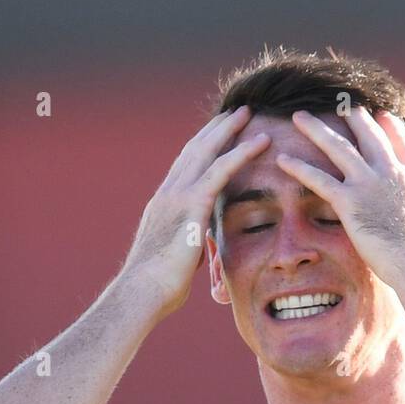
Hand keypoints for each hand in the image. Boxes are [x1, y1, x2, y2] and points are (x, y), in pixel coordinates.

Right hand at [121, 107, 270, 316]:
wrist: (144, 291)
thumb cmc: (158, 288)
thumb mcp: (176, 261)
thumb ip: (187, 246)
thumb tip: (195, 250)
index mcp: (163, 205)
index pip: (185, 167)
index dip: (202, 148)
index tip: (217, 134)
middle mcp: (168, 192)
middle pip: (195, 149)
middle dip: (215, 129)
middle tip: (234, 112)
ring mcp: (177, 195)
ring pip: (207, 151)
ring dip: (229, 129)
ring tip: (248, 113)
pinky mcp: (191, 204)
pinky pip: (221, 170)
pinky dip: (242, 152)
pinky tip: (260, 142)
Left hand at [275, 106, 404, 289]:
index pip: (399, 142)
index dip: (387, 127)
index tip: (379, 114)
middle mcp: (391, 172)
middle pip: (367, 134)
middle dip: (352, 117)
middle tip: (339, 105)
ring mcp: (369, 183)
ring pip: (338, 147)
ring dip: (316, 129)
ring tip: (299, 116)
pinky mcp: (350, 202)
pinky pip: (318, 180)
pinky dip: (299, 168)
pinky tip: (282, 160)